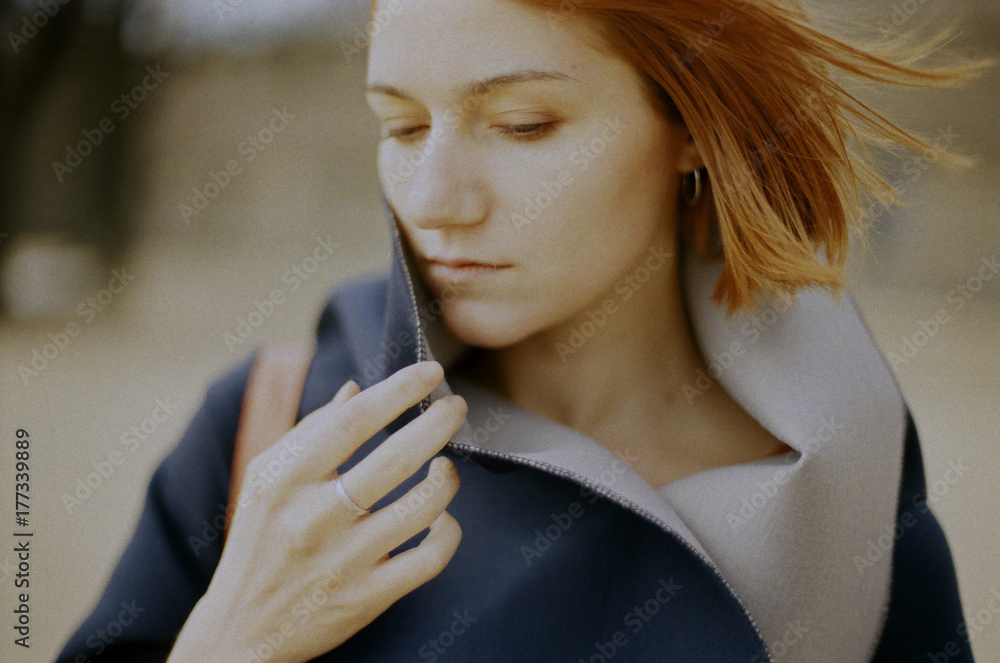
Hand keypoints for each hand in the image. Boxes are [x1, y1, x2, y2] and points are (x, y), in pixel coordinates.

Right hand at [167, 361, 465, 662]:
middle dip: (436, 425)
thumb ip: (310, 431)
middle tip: (457, 407)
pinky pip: (429, 559)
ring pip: (421, 508)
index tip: (430, 372)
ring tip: (446, 467)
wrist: (241, 631)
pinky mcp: (366, 598)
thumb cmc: (257, 542)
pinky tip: (442, 517)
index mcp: (283, 481)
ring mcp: (343, 562)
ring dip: (447, 479)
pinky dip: (448, 532)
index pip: (352, 421)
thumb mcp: (263, 479)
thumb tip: (357, 390)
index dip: (398, 390)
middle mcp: (312, 519)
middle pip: (394, 459)